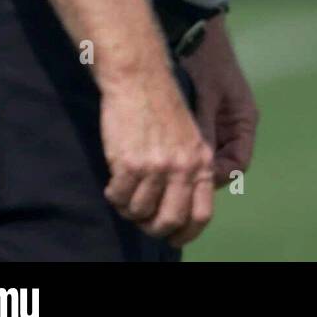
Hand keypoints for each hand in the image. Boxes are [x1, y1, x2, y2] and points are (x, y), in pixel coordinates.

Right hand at [100, 67, 215, 245]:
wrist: (140, 78)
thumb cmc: (163, 108)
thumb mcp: (190, 138)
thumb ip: (189, 170)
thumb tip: (178, 211)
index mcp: (202, 161)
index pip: (202, 214)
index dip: (186, 233)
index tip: (172, 237)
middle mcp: (183, 167)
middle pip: (170, 220)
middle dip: (153, 226)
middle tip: (142, 217)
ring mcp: (157, 167)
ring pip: (139, 212)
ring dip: (129, 207)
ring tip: (126, 189)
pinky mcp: (130, 164)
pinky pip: (118, 198)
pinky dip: (114, 194)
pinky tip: (115, 180)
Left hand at [182, 15, 258, 190]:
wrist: (193, 33)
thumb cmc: (205, 60)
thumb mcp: (206, 97)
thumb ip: (204, 130)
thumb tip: (197, 167)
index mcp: (243, 120)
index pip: (239, 164)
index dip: (220, 178)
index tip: (195, 180)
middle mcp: (233, 127)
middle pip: (222, 167)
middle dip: (201, 179)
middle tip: (175, 183)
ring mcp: (216, 125)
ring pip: (207, 161)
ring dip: (190, 170)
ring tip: (166, 175)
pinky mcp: (199, 121)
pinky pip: (195, 148)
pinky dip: (181, 157)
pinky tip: (163, 158)